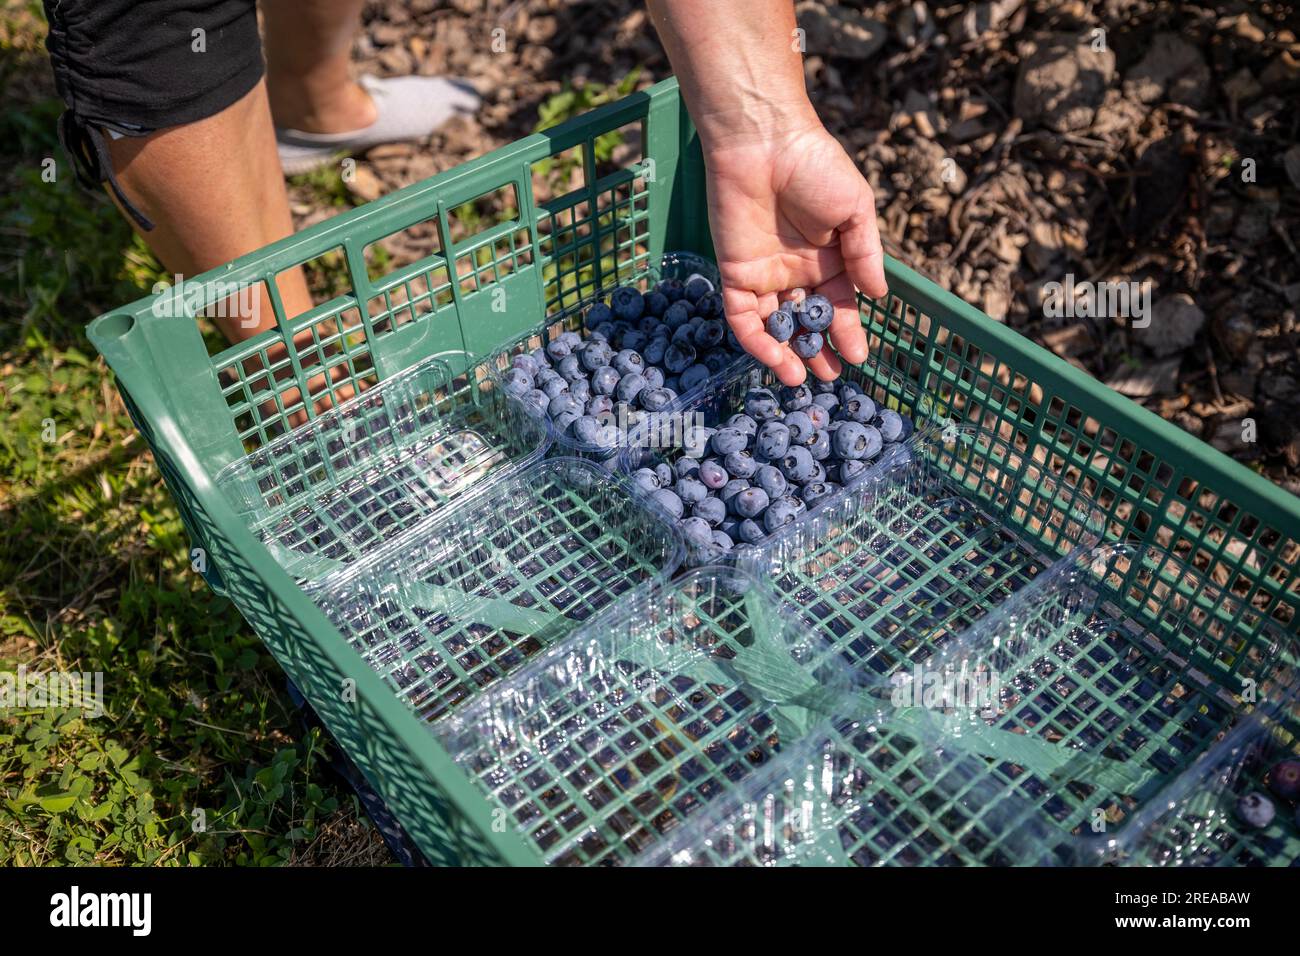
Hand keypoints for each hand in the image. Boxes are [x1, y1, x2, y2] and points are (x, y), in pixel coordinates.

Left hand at [704, 125, 887, 385]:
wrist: (764, 141)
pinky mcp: (734, 274)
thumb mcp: (855, 209)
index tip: (859, 358)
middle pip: (807, 322)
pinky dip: (756, 341)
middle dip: (817, 350)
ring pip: (775, 326)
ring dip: (786, 354)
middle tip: (829, 377)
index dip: (849, 332)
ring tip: (801, 378)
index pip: (839, 306)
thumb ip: (866, 254)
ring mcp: (765, 275)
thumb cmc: (816, 166)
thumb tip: (878, 297)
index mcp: (830, 259)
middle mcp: (798, 272)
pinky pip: (743, 317)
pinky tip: (774, 358)